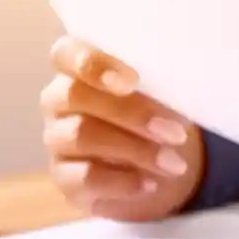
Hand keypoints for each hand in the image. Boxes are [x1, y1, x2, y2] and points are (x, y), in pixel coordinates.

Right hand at [40, 36, 205, 221]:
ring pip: (81, 135)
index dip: (92, 63)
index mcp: (78, 70)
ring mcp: (56, 140)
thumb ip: (160, 84)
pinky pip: (84, 177)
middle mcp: (58, 101)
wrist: (157, 170)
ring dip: (135, 149)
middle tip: (176, 132)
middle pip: (76, 95)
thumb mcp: (162, 96)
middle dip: (132, 112)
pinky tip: (150, 184)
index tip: (133, 80)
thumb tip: (182, 88)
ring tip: (174, 163)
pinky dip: (122, 181)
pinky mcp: (64, 178)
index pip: (65, 53)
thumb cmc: (156, 117)